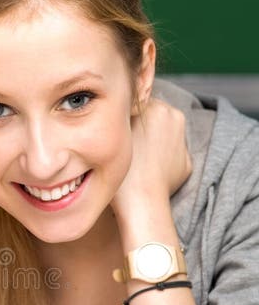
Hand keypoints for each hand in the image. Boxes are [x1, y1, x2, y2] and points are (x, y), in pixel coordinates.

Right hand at [112, 97, 191, 227]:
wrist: (141, 201)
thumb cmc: (123, 168)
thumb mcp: (117, 132)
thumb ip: (125, 115)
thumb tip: (125, 108)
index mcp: (157, 106)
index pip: (140, 104)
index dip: (128, 117)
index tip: (119, 130)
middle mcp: (175, 118)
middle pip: (154, 118)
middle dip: (143, 128)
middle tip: (127, 146)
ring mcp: (183, 141)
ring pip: (162, 136)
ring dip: (152, 143)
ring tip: (137, 160)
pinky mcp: (187, 162)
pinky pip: (169, 157)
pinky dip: (160, 163)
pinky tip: (147, 171)